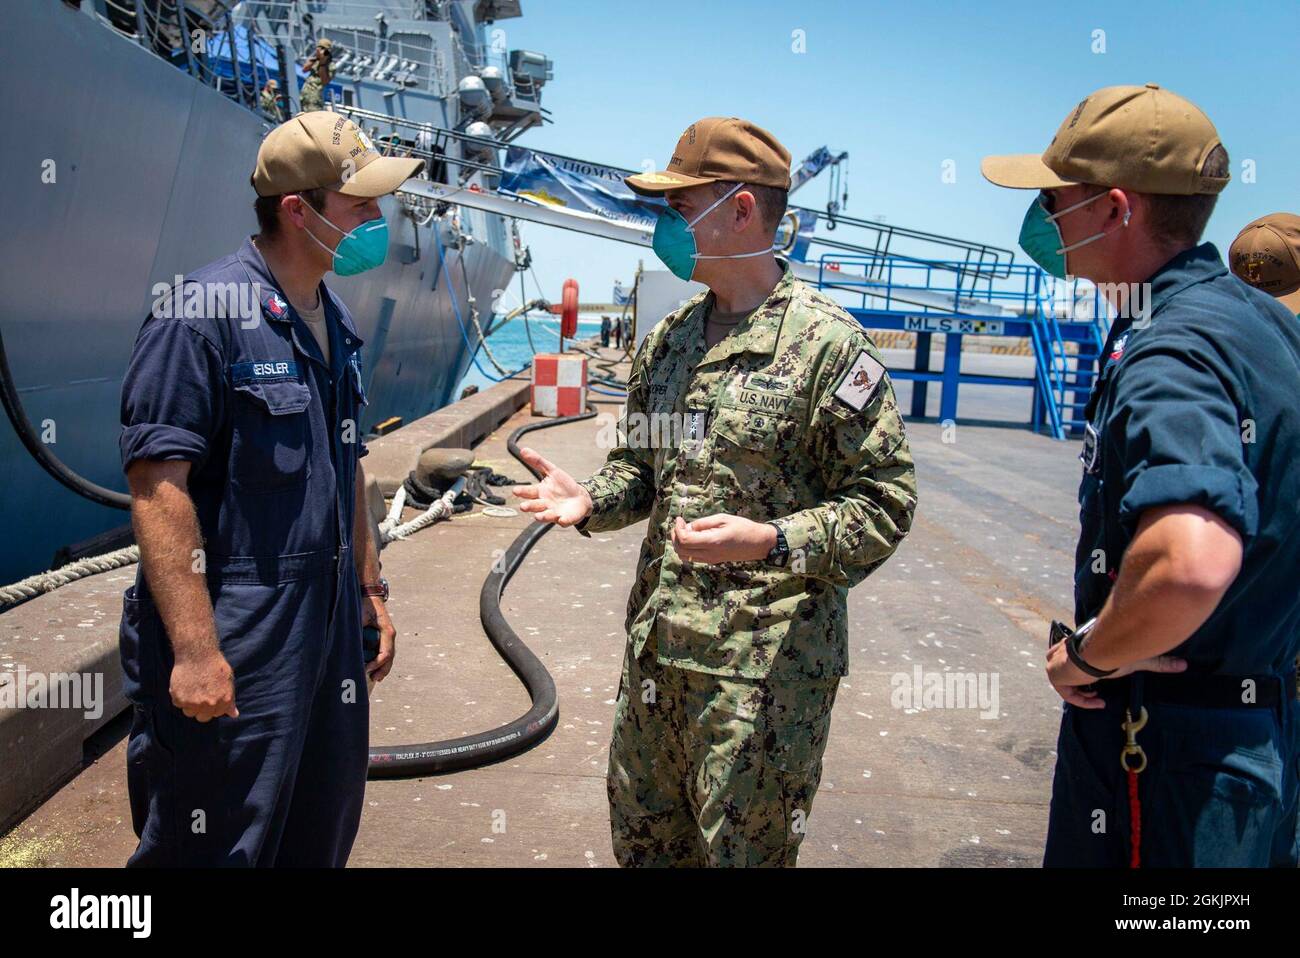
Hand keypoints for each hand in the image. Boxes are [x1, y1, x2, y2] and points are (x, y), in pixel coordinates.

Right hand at [170, 646, 237, 721]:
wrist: (197, 654)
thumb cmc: (215, 665)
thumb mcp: (229, 681)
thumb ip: (230, 700)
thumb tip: (234, 715)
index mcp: (224, 701)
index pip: (216, 714)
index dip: (212, 707)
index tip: (208, 697)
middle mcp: (210, 704)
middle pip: (202, 717)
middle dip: (200, 708)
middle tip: (198, 695)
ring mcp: (194, 703)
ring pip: (189, 712)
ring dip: (189, 704)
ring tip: (191, 689)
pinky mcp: (180, 699)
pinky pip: (178, 704)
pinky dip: (179, 696)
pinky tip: (184, 685)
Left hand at [363, 595, 396, 682]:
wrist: (367, 593)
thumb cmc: (363, 604)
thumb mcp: (359, 618)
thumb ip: (358, 633)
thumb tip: (352, 650)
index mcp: (387, 631)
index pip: (385, 653)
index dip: (376, 664)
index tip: (366, 670)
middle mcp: (389, 634)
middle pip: (390, 657)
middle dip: (382, 669)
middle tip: (374, 679)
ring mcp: (387, 634)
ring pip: (388, 654)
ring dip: (382, 666)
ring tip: (375, 677)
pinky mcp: (383, 634)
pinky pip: (383, 649)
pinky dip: (380, 659)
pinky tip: (374, 667)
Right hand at [511, 447, 592, 526]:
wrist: (580, 497)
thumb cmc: (563, 485)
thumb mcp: (552, 470)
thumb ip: (538, 462)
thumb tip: (523, 449)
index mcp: (540, 492)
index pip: (529, 492)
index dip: (522, 492)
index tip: (515, 490)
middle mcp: (544, 504)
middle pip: (535, 506)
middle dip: (529, 506)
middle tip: (523, 506)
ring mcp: (554, 513)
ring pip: (546, 516)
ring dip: (542, 516)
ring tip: (538, 516)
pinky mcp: (565, 519)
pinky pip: (564, 521)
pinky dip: (562, 520)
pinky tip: (561, 519)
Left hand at [671, 514, 776, 563]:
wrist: (758, 544)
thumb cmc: (744, 527)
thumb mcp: (723, 519)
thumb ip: (703, 523)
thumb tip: (688, 526)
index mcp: (712, 541)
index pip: (684, 540)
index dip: (677, 529)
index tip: (680, 519)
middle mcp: (709, 554)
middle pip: (681, 551)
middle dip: (675, 537)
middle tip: (680, 524)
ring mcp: (711, 560)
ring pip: (684, 557)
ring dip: (680, 544)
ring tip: (685, 530)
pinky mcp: (713, 561)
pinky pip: (692, 558)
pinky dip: (687, 549)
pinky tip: (693, 537)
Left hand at [1045, 637, 1185, 708]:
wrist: (1095, 656)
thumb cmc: (1114, 654)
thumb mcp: (1134, 660)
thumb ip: (1156, 663)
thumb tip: (1185, 665)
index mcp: (1074, 646)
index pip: (1073, 659)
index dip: (1085, 675)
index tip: (1100, 685)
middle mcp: (1059, 653)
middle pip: (1066, 672)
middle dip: (1084, 685)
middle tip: (1099, 692)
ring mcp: (1053, 665)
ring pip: (1067, 684)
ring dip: (1084, 693)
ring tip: (1099, 696)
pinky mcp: (1054, 677)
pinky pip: (1066, 694)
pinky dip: (1082, 701)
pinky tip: (1098, 702)